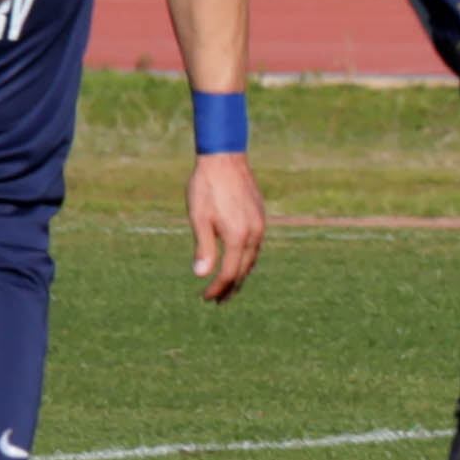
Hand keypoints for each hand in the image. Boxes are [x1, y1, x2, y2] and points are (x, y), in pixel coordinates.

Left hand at [187, 150, 264, 299]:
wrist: (225, 158)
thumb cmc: (207, 187)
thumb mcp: (199, 218)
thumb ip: (204, 248)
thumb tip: (201, 275)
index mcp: (238, 236)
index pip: (229, 273)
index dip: (216, 288)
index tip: (204, 297)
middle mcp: (254, 234)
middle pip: (243, 271)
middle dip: (230, 287)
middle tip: (217, 301)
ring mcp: (260, 225)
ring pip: (252, 260)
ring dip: (240, 275)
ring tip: (227, 286)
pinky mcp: (260, 217)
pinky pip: (256, 247)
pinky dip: (246, 260)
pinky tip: (238, 261)